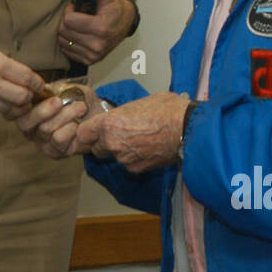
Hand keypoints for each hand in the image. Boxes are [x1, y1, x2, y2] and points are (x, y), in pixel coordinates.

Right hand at [0, 28, 44, 112]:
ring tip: (8, 98)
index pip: (29, 79)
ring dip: (11, 105)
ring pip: (7, 109)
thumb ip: (1, 62)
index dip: (38, 83)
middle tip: (26, 94)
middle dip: (27, 97)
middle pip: (23, 99)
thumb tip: (18, 76)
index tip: (39, 85)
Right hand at [9, 83, 100, 158]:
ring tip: (80, 108)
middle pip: (26, 122)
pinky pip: (58, 141)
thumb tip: (44, 89)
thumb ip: (53, 88)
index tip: (38, 93)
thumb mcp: (65, 87)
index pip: (15, 109)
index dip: (23, 102)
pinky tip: (77, 124)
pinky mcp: (54, 152)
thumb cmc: (77, 99)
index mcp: (26, 109)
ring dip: (65, 116)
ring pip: (46, 129)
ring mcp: (40, 141)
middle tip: (59, 101)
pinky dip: (70, 130)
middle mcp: (29, 128)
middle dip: (45, 109)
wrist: (96, 114)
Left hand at [58, 0, 132, 65]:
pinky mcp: (89, 61)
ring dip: (66, 31)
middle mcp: (97, 45)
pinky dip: (68, 41)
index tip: (76, 7)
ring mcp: (93, 55)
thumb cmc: (112, 9)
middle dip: (67, 20)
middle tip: (76, 14)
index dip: (70, 11)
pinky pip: (67, 50)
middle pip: (64, 31)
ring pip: (63, 40)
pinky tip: (78, 33)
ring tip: (77, 24)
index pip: (69, 21)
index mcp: (101, 29)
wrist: (122, 26)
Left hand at [75, 92, 191, 172]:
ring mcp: (124, 158)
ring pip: (114, 157)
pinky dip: (135, 159)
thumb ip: (122, 114)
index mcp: (109, 123)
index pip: (83, 134)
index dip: (87, 132)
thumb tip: (121, 117)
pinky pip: (129, 164)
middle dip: (103, 143)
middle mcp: (112, 143)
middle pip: (96, 148)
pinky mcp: (137, 169)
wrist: (188, 128)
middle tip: (118, 135)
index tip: (91, 131)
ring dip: (121, 151)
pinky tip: (147, 148)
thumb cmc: (168, 110)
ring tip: (139, 139)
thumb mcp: (138, 103)